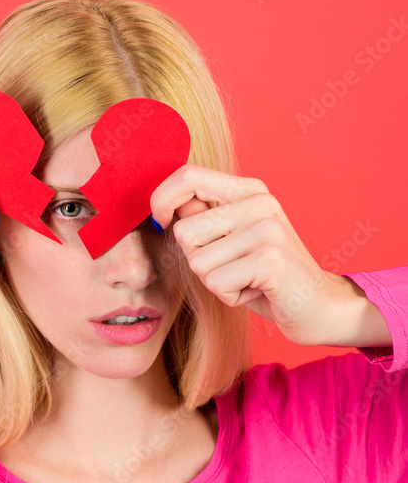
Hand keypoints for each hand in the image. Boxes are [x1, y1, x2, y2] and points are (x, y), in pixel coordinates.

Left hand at [149, 164, 352, 346]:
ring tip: (248, 280)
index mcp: (249, 190)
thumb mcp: (233, 240)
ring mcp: (265, 228)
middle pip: (184, 232)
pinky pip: (217, 283)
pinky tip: (257, 291)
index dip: (161, 199)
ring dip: (216, 282)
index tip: (160, 221)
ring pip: (198, 262)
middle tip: (234, 268)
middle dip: (199, 261)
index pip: (187, 176)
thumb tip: (167, 204)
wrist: (321, 307)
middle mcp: (258, 201)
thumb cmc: (267, 278)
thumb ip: (204, 218)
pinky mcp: (269, 258)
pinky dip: (231, 296)